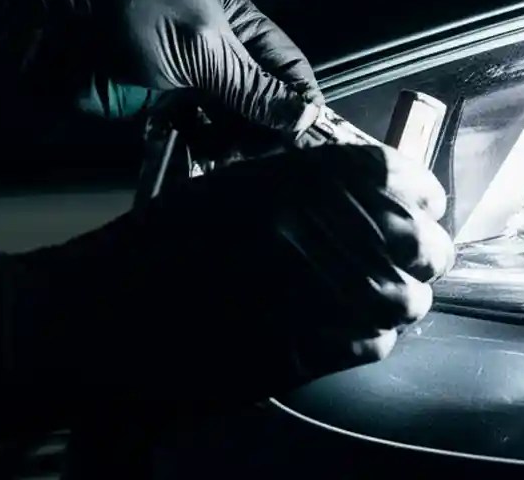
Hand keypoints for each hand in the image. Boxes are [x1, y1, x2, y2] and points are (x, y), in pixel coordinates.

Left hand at [0, 0, 320, 131]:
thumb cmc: (128, 25)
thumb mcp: (201, 51)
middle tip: (268, 159)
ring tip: (234, 163)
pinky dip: (208, 149)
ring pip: (234, 120)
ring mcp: (192, 79)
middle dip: (269, 127)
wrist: (49, 35)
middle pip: (264, 96)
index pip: (288, 64)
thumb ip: (252, 87)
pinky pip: (201, 133)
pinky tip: (209, 163)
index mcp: (236, 20)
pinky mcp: (165, 107)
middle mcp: (220, 49)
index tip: (310, 138)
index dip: (301, 100)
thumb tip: (306, 118)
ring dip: (238, 144)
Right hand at [0, 143, 453, 441]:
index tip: (430, 204)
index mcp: (289, 179)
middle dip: (429, 251)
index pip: (394, 174)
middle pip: (414, 239)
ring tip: (395, 301)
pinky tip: (358, 333)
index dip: (424, 192)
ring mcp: (305, 290)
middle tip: (426, 259)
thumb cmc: (153, 250)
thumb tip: (377, 196)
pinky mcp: (297, 349)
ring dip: (405, 301)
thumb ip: (304, 186)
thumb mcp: (231, 190)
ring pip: (401, 297)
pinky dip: (374, 339)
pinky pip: (370, 342)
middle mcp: (307, 228)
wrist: (93, 316)